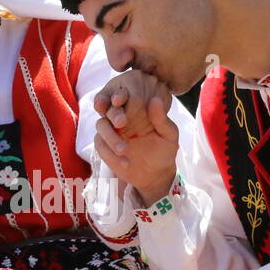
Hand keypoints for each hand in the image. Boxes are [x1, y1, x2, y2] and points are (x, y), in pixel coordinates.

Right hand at [93, 71, 178, 202]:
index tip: (120, 99)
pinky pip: (100, 145)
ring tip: (124, 150)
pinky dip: (109, 153)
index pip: (123, 96)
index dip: (119, 95)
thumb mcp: (168, 135)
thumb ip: (161, 119)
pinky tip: (125, 163)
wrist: (156, 174)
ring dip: (110, 137)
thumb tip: (156, 100)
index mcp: (135, 109)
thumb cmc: (164, 150)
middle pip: (108, 109)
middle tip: (122, 122)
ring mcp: (111, 132)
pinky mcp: (105, 147)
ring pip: (101, 126)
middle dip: (113, 114)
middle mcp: (121, 118)